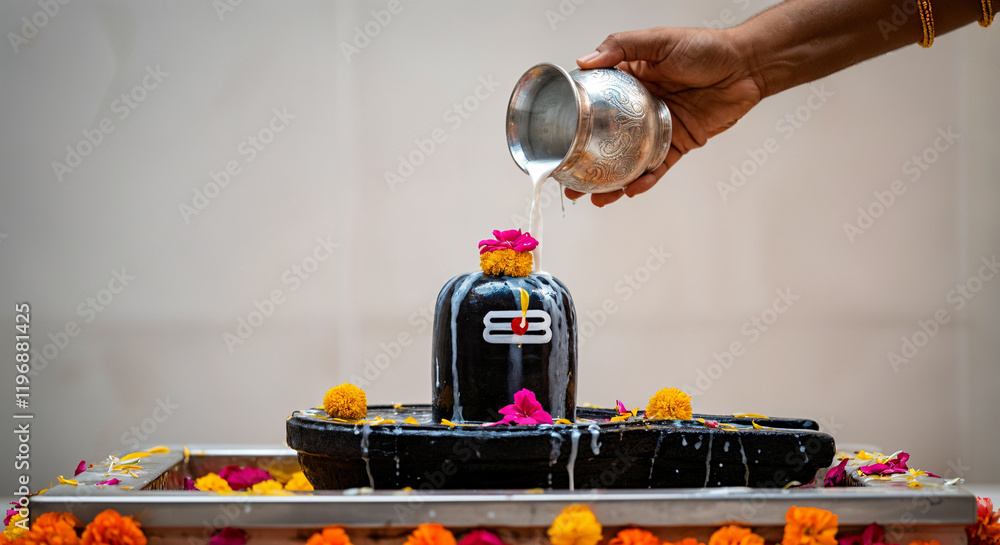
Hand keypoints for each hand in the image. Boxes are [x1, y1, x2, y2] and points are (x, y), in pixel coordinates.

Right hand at [569, 27, 762, 206]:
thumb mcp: (659, 39)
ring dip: (613, 180)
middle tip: (570, 181)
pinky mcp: (680, 142)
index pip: (595, 103)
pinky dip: (646, 179)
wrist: (746, 66)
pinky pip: (659, 166)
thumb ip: (621, 46)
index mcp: (630, 80)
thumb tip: (584, 60)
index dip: (576, 122)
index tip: (558, 138)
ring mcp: (659, 127)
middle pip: (607, 138)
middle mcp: (640, 107)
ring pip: (630, 159)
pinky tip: (632, 190)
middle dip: (588, 161)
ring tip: (596, 197)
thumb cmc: (705, 46)